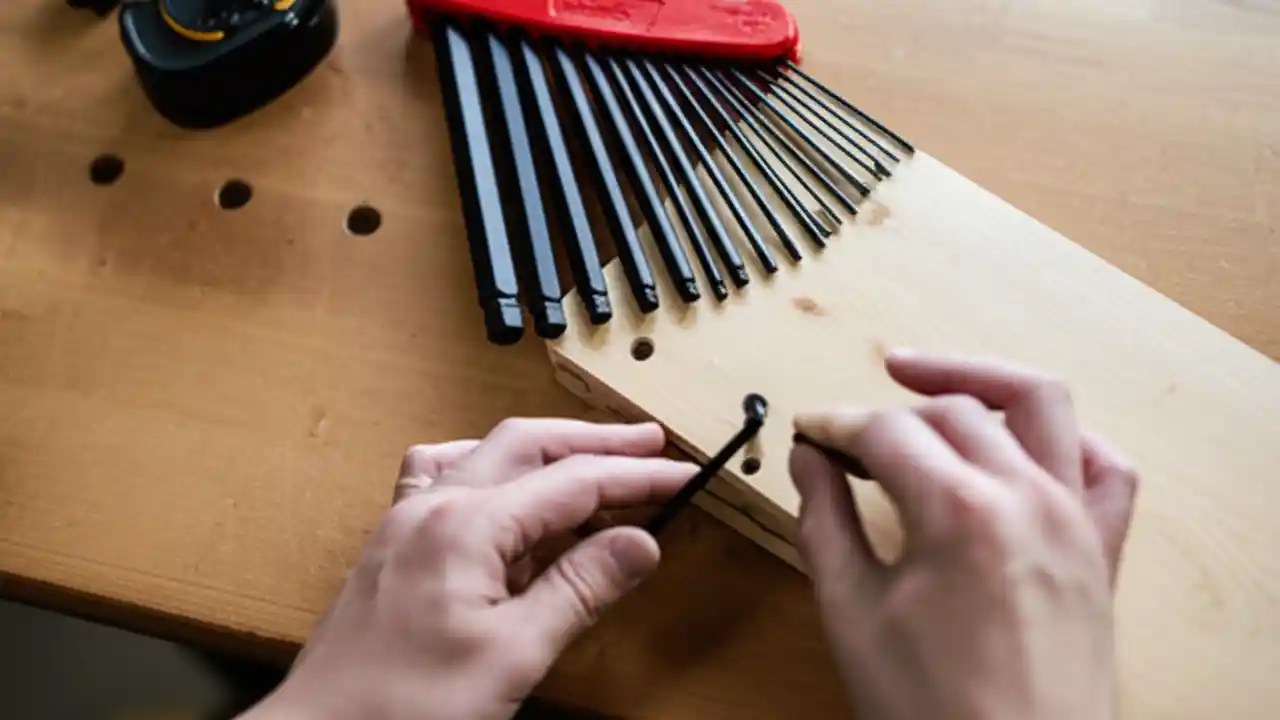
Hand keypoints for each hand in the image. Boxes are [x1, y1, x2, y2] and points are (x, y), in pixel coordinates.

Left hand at [241, 419, 695, 719]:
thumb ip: (579, 589)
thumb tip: (640, 542)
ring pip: (486, 454)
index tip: (686, 475)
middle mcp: (432, 505)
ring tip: (590, 461)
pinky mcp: (392, 545)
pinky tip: (503, 492)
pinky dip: (489, 471)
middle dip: (595, 442)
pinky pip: (442, 478)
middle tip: (652, 444)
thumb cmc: (407, 710)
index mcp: (466, 525)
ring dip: (544, 452)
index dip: (636, 476)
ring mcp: (405, 520)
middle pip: (529, 446)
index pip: (573, 482)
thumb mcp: (514, 655)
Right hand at [790, 351, 1137, 719]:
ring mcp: (1074, 520)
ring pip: (1038, 404)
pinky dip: (1067, 438)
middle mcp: (1028, 498)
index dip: (833, 424)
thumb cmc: (934, 711)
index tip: (807, 434)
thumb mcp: (853, 613)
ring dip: (980, 378)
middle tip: (844, 437)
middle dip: (888, 410)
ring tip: (926, 377)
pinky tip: (1024, 441)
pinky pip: (1105, 468)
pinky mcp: (1100, 551)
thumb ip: (824, 521)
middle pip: (951, 409)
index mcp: (960, 512)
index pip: (884, 430)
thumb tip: (809, 460)